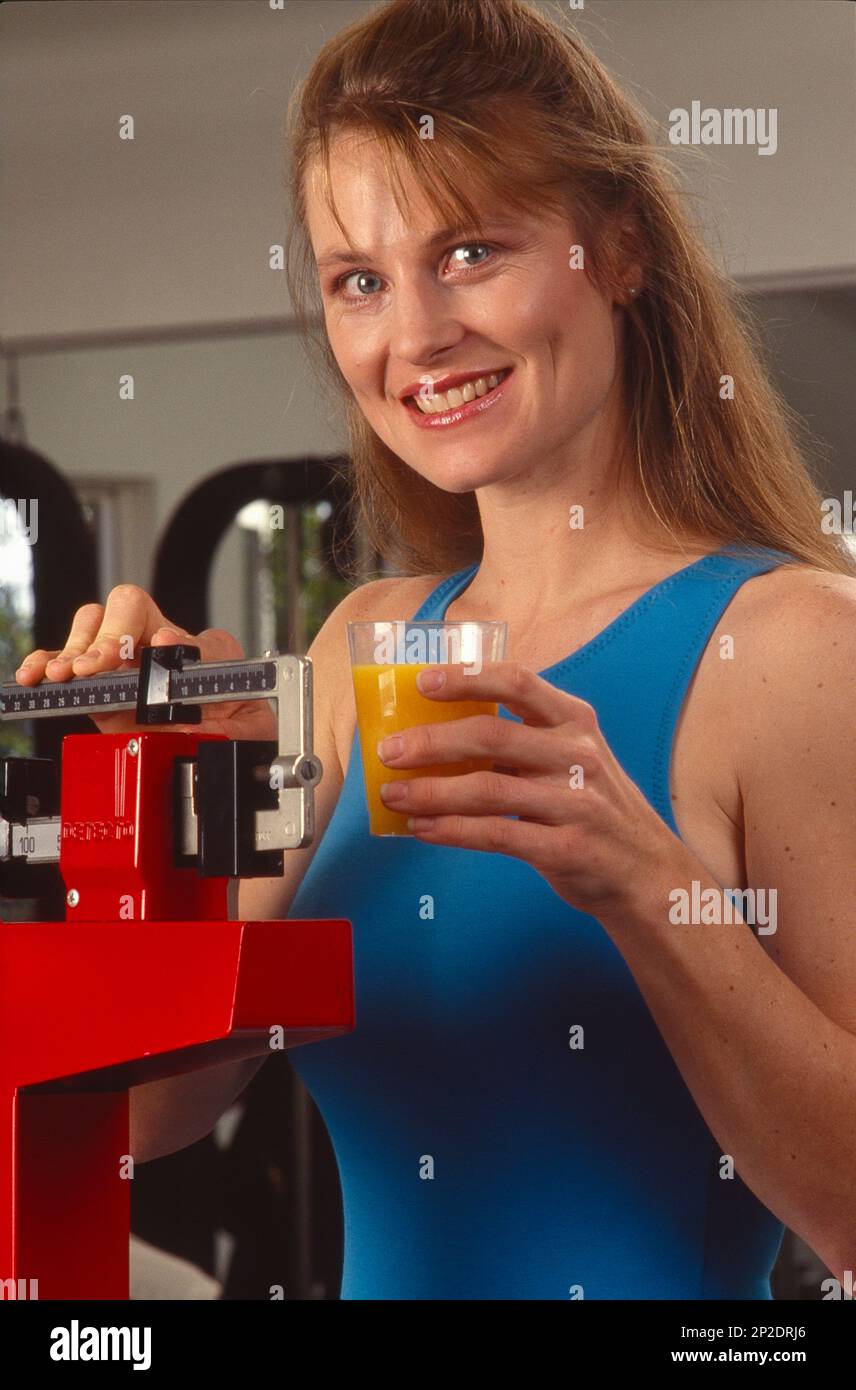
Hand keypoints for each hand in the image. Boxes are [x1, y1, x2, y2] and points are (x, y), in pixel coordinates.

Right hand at [13, 584, 275, 741]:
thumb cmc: (240, 736)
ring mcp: (125, 667)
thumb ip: (231, 700)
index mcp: (200, 652)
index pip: (179, 628)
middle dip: (111, 633)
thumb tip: (179, 670)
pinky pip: (65, 662)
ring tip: (69, 674)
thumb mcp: (253, 723)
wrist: (222, 764)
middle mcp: (158, 649)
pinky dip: (46, 661)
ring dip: (77, 646)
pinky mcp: (97, 690)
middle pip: (127, 607)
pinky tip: (37, 675)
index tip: (161, 649)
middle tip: (101, 663)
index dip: (169, 637)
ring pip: (93, 624)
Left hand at [376, 661, 682, 918]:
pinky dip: (452, 831)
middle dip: (432, 742)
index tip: (421, 682)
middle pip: (492, 735)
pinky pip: (496, 835)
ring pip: (487, 789)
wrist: (648, 873)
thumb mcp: (573, 757)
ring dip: (431, 791)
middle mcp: (578, 755)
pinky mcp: (566, 848)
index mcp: (575, 721)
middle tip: (389, 750)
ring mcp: (575, 802)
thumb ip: (523, 740)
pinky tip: (422, 828)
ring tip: (393, 795)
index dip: (466, 678)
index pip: (517, 682)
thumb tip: (438, 735)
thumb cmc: (594, 807)